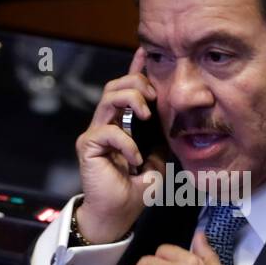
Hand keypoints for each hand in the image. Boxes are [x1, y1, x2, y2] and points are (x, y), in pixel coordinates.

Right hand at [75, 47, 166, 242]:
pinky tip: (135, 159)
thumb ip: (162, 134)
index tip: (146, 51)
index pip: (128, 88)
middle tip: (154, 96)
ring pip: (109, 98)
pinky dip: (126, 143)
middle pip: (116, 84)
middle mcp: (107, 122)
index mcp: (123, 121)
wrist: (120, 213)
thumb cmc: (137, 187)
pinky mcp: (88, 146)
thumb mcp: (159, 155)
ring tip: (145, 114)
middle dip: (136, 81)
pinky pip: (107, 131)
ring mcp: (96, 132)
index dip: (135, 68)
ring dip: (131, 99)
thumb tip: (177, 114)